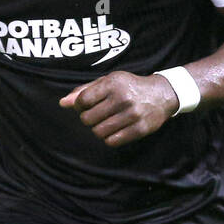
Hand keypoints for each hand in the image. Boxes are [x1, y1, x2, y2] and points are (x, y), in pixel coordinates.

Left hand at [59, 69, 179, 146]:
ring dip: (98, 130)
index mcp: (113, 83)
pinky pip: (112, 141)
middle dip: (88, 119)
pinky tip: (115, 130)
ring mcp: (132, 114)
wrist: (160, 95)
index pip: (83, 101)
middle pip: (87, 119)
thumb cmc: (128, 87)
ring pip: (98, 132)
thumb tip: (62, 103)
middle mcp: (122, 98)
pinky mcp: (140, 129)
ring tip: (106, 122)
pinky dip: (109, 138)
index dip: (79, 106)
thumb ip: (84, 91)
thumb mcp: (108, 82)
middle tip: (97, 115)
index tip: (86, 106)